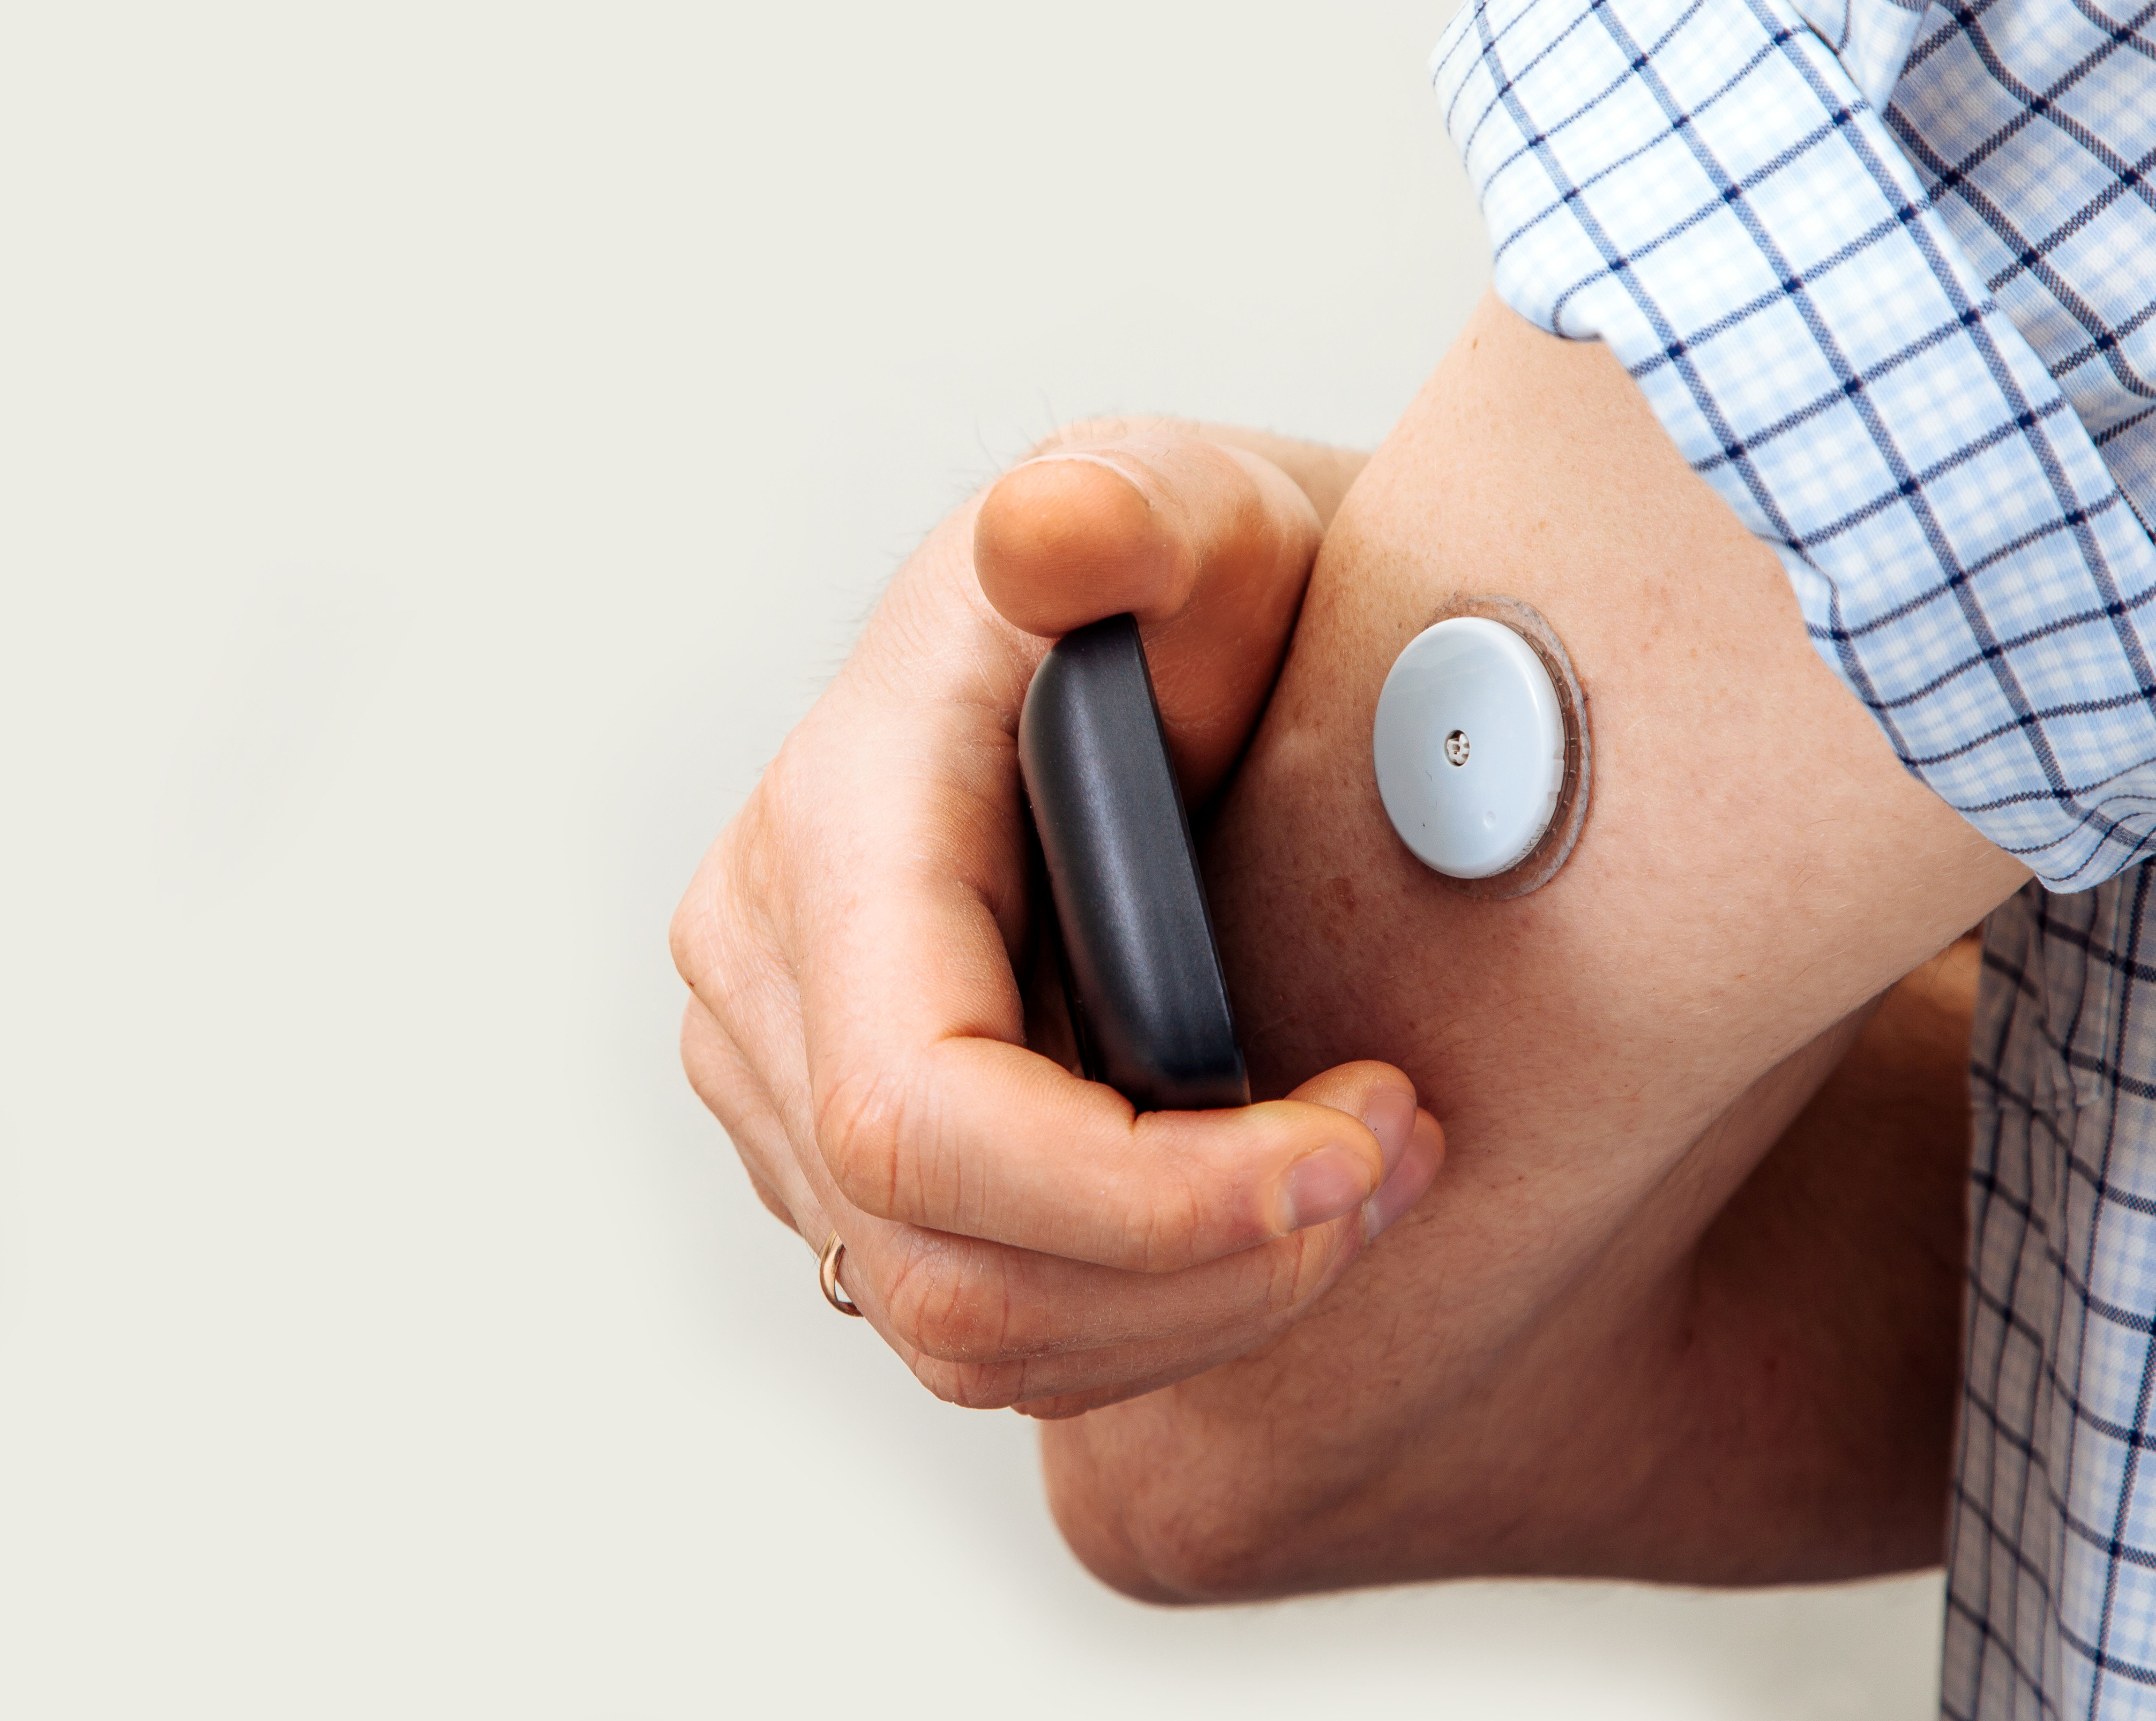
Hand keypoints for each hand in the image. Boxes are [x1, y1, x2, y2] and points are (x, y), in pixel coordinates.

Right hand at [672, 422, 1444, 1414]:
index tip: (1340, 1159)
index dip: (1136, 1196)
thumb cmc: (1190, 594)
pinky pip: (990, 1323)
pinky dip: (1154, 1304)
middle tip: (1387, 1166)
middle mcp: (768, 975)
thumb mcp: (1194, 517)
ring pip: (969, 1331)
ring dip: (1198, 1302)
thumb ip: (1138, 519)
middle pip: (949, 1268)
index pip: (922, 1116)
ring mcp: (790, 1085)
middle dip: (1203, 1269)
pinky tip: (1269, 1202)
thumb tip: (1055, 533)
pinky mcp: (854, 1165)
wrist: (1161, 666)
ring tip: (1358, 1179)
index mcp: (833, 830)